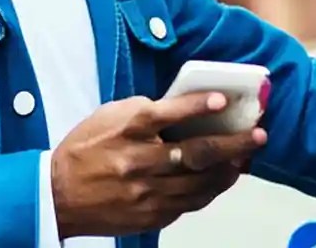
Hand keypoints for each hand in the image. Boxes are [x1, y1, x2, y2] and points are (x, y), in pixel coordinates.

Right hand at [51, 93, 267, 238]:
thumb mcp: (109, 116)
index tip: (223, 100)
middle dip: (233, 144)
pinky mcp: (150, 214)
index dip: (199, 106)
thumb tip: (186, 108)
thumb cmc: (86, 148)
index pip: (169, 114)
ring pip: (200, 182)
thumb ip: (146, 111)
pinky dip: (209, 190)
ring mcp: (146, 192)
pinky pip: (190, 203)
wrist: (58, 194)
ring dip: (228, 169)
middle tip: (257, 136)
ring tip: (245, 157)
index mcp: (127, 129)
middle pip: (197, 153)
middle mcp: (139, 161)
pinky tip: (222, 178)